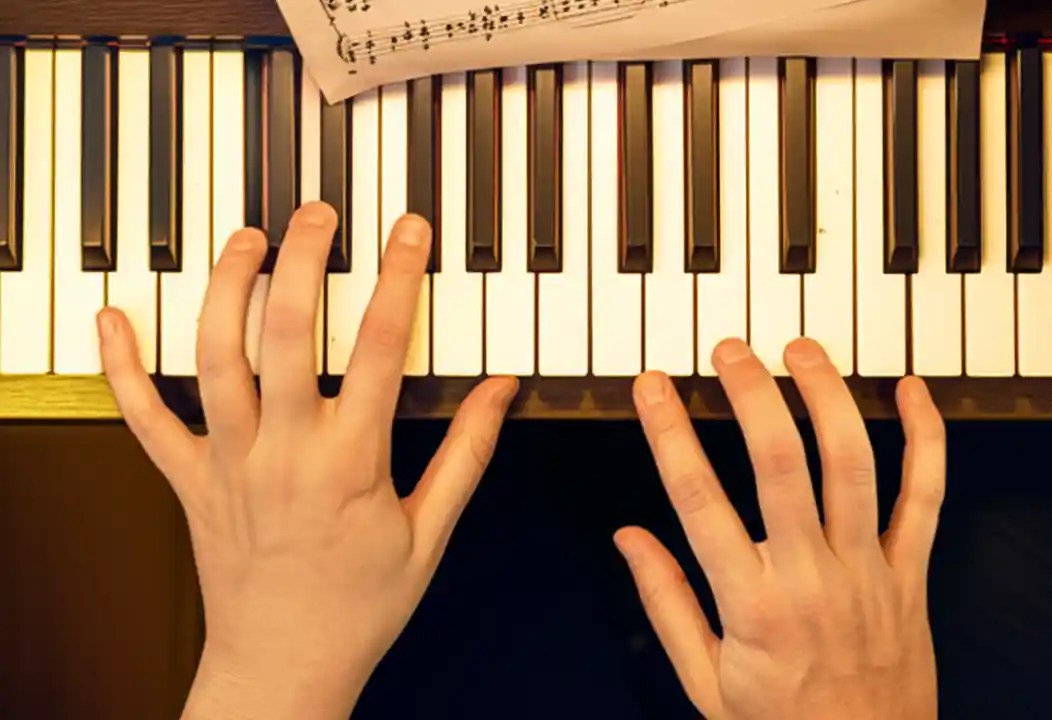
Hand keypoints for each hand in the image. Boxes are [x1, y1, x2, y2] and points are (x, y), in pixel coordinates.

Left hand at [96, 202, 516, 719]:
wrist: (285, 667)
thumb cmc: (360, 606)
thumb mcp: (431, 533)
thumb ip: (466, 453)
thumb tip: (502, 389)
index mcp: (350, 463)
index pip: (379, 347)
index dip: (397, 278)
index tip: (407, 232)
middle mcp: (283, 452)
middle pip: (287, 332)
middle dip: (303, 259)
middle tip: (318, 214)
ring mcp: (228, 463)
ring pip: (216, 357)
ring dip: (227, 289)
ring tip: (246, 240)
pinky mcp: (188, 480)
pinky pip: (144, 417)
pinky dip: (123, 366)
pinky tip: (115, 319)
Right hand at [616, 338, 944, 719]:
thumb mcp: (704, 682)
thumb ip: (667, 602)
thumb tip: (628, 537)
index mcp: (750, 605)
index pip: (698, 499)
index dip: (670, 434)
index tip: (654, 388)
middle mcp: (810, 578)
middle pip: (780, 463)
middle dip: (753, 394)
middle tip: (730, 350)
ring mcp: (867, 571)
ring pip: (852, 464)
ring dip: (827, 397)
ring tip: (802, 351)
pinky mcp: (911, 574)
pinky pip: (926, 496)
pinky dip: (925, 439)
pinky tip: (910, 393)